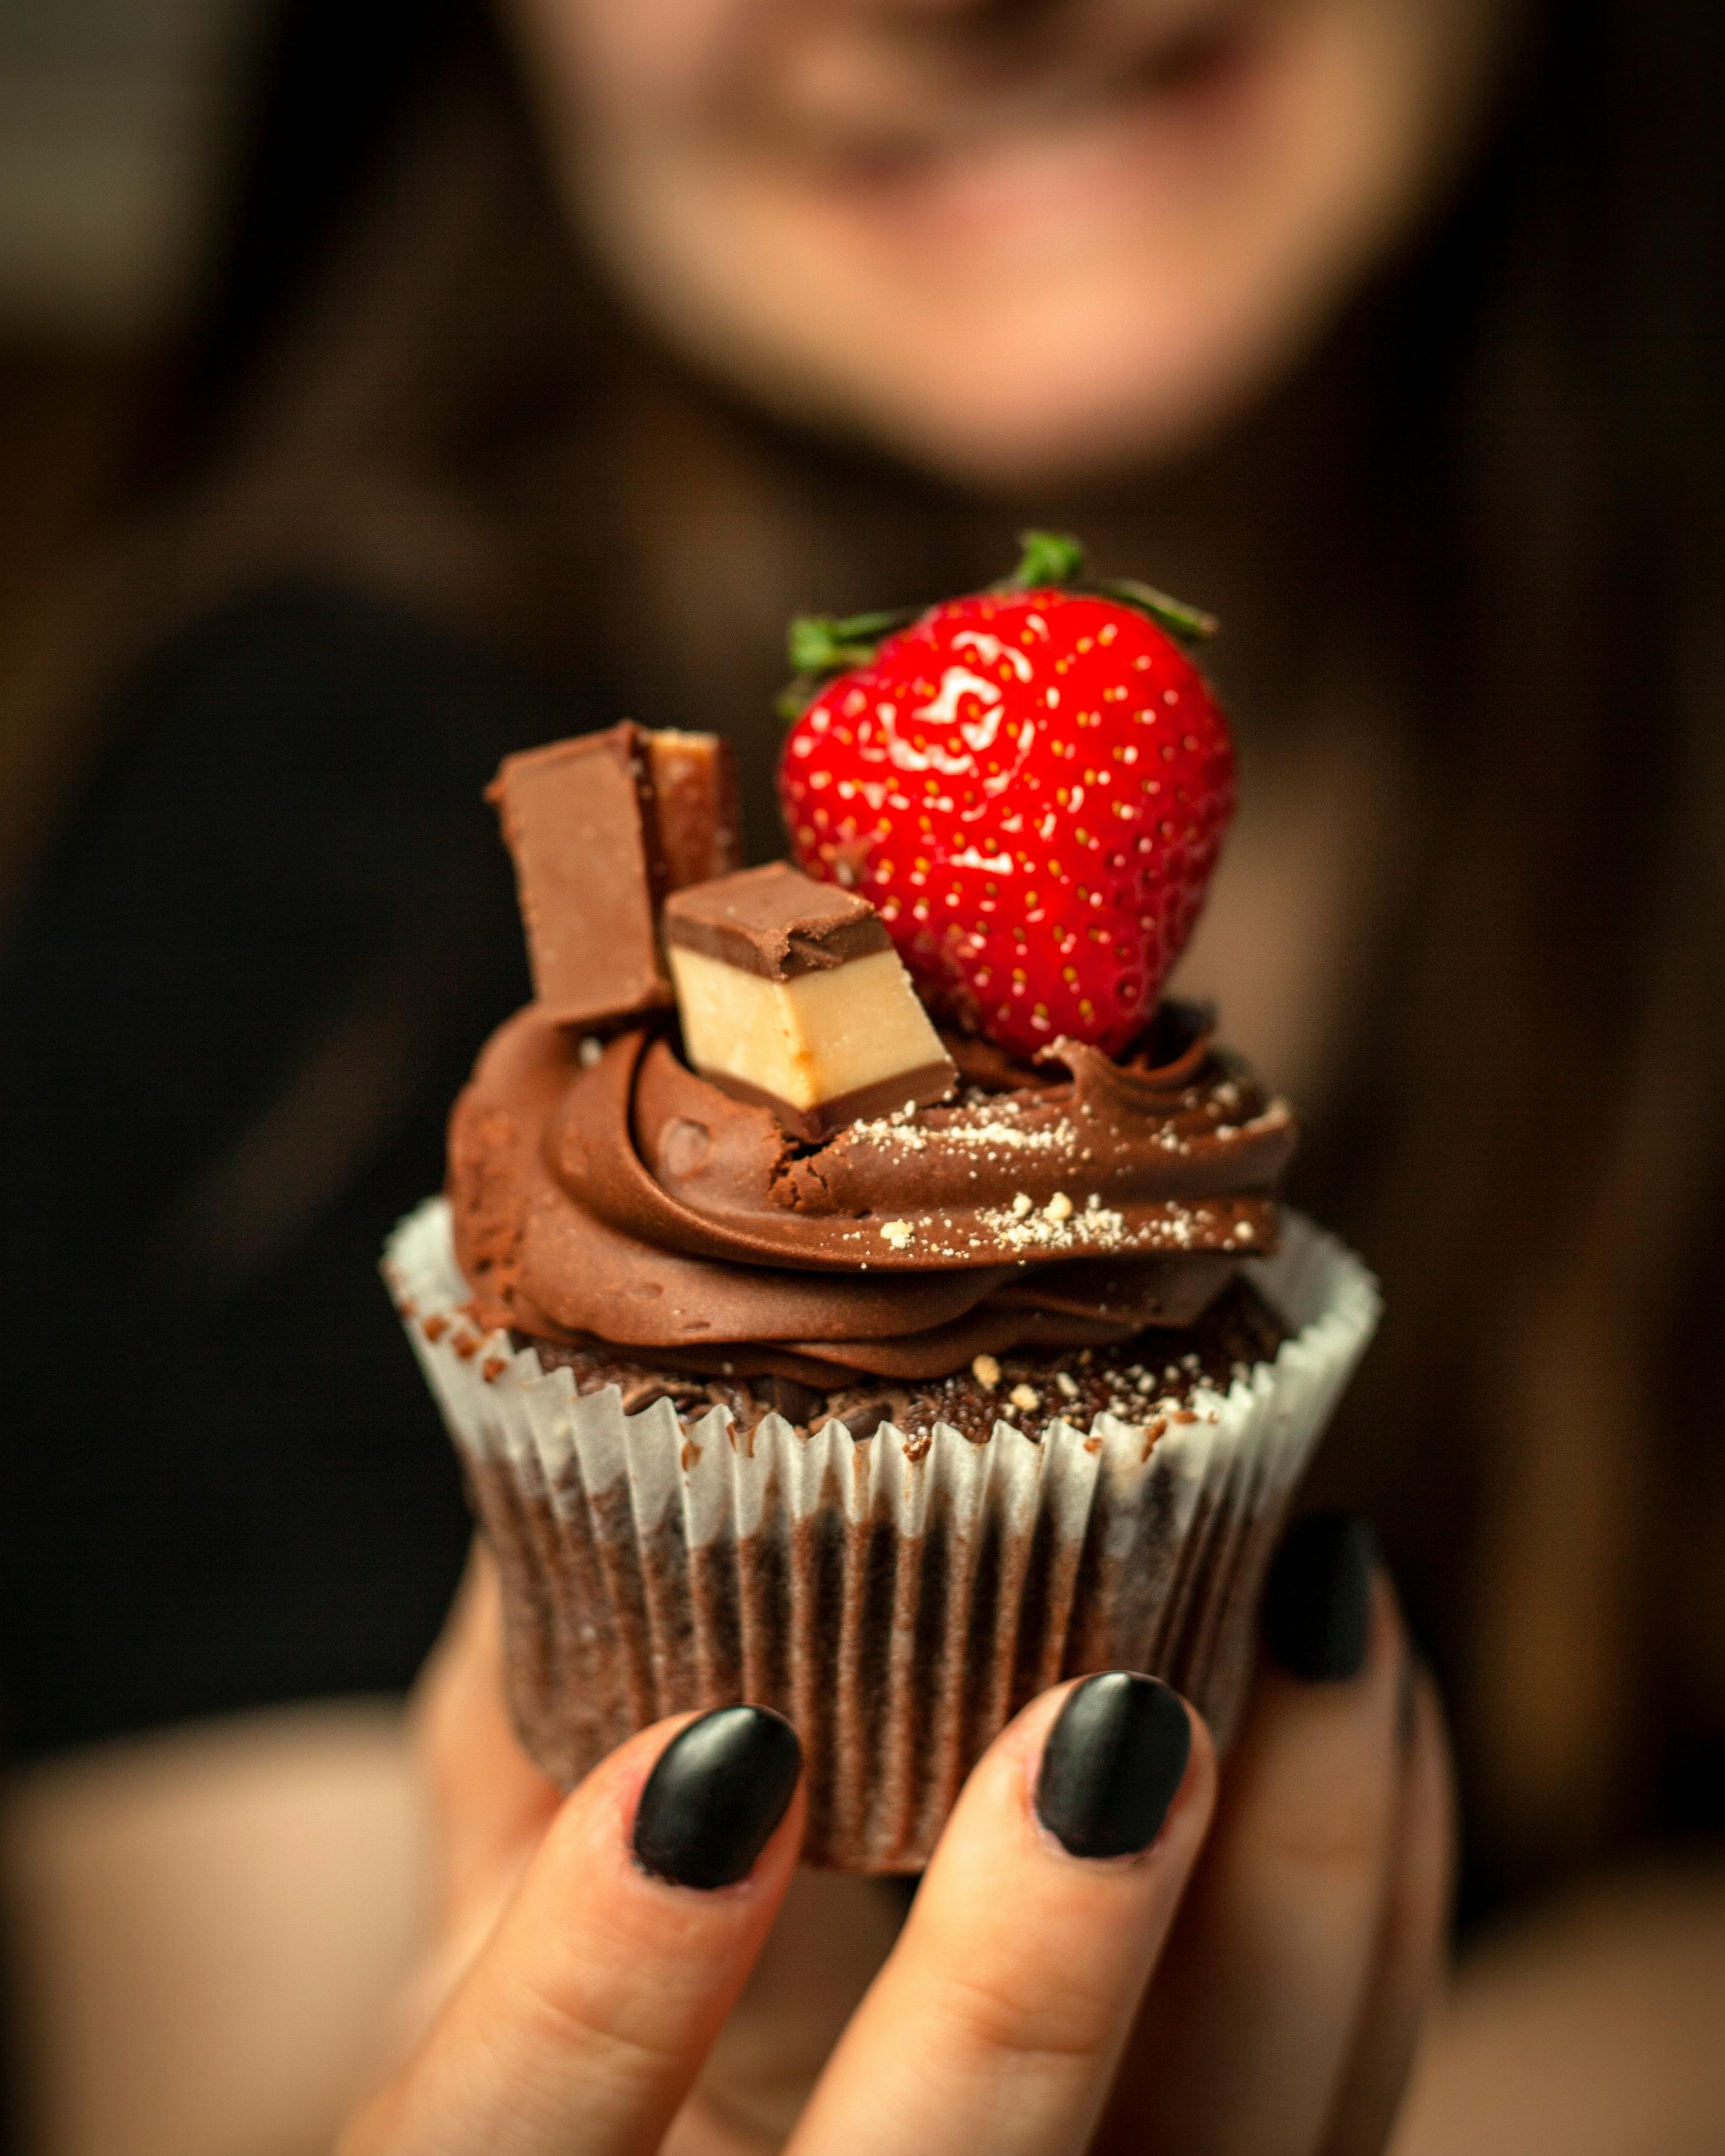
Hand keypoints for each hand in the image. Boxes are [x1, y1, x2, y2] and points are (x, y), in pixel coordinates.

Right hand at [338, 1517, 1450, 2154]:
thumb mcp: (487, 1925)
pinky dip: (1376, 1890)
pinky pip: (1338, 2093)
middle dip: (1026, 1994)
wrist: (740, 2137)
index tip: (708, 1755)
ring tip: (1320, 1604)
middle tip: (1117, 1711)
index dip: (590, 1995)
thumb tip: (557, 1443)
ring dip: (1301, 1894)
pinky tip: (1371, 1695)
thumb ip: (509, 1729)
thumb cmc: (583, 2045)